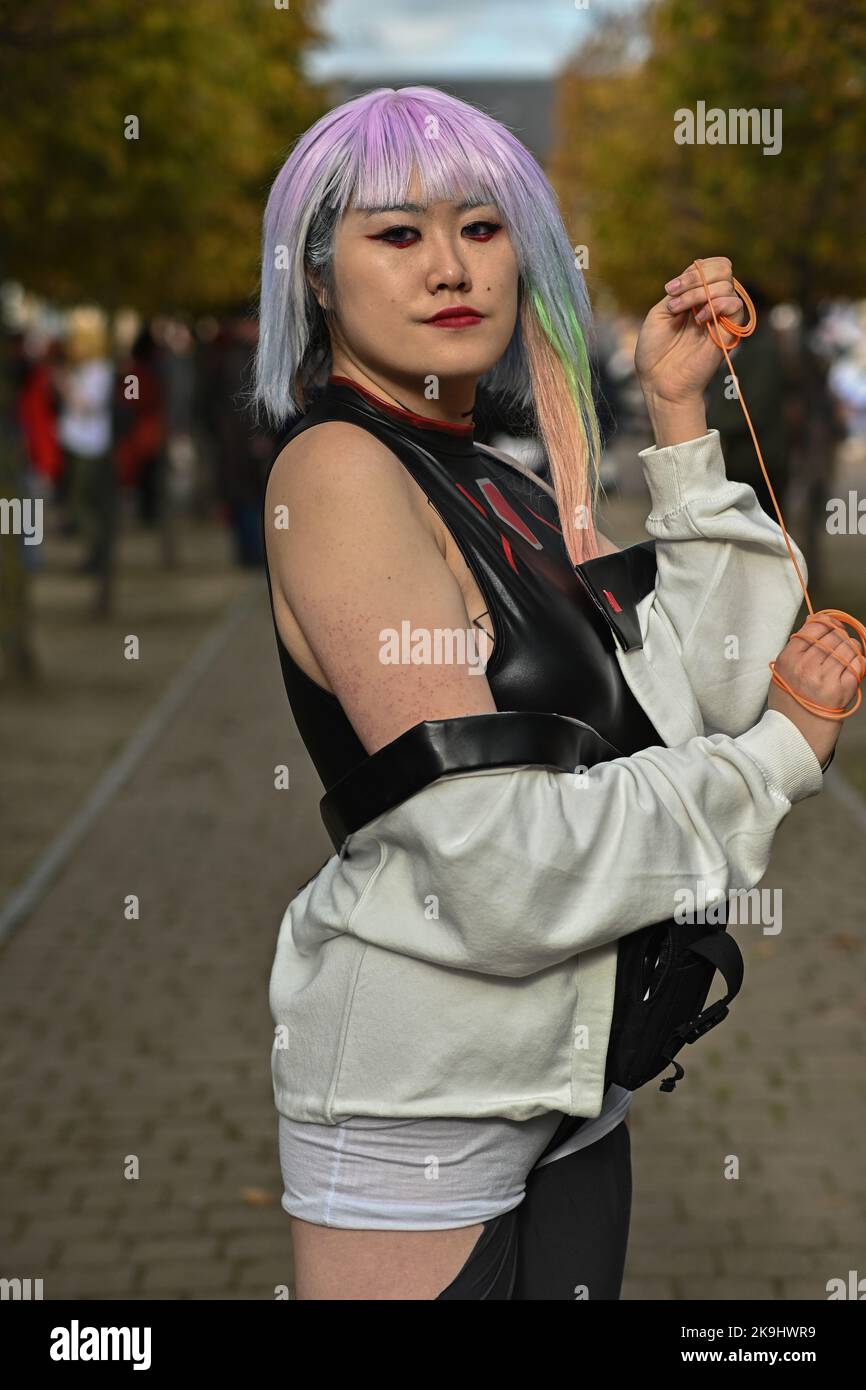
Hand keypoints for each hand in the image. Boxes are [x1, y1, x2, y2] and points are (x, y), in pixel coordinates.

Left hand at [634, 256, 747, 405]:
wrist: (658, 381)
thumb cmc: (655, 351)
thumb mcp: (660, 311)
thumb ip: (681, 290)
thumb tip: (701, 274)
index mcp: (697, 297)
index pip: (713, 267)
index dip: (695, 270)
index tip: (670, 289)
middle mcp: (712, 304)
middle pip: (723, 269)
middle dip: (695, 278)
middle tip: (674, 297)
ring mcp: (721, 318)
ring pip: (727, 285)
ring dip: (698, 293)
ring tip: (680, 311)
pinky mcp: (729, 333)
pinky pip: (736, 305)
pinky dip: (716, 304)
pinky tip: (698, 320)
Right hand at [767, 617, 865, 767]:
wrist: (795, 738)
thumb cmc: (789, 706)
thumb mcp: (782, 674)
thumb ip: (797, 648)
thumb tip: (815, 620)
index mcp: (788, 660)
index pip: (814, 627)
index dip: (827, 624)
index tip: (831, 628)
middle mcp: (805, 666)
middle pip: (833, 635)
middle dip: (840, 637)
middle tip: (839, 646)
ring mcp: (824, 678)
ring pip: (848, 647)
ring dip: (851, 649)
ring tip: (845, 658)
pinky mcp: (841, 690)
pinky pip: (857, 664)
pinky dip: (858, 662)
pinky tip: (850, 669)